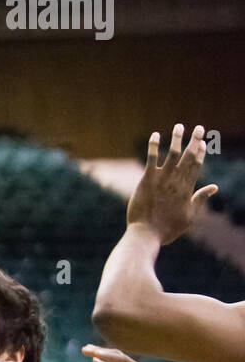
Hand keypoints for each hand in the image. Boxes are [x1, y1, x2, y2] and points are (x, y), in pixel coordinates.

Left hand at [127, 124, 217, 244]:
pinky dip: (154, 146)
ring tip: (179, 126)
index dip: (200, 153)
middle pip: (188, 157)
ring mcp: (162, 179)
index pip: (196, 166)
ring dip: (177, 139)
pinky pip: (152, 158)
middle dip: (195, 141)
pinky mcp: (147, 179)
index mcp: (187, 189)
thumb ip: (200, 199)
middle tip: (200, 128)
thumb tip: (214, 187)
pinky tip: (156, 135)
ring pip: (172, 154)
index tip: (203, 143)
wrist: (146, 234)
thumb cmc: (167, 229)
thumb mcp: (189, 216)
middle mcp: (176, 181)